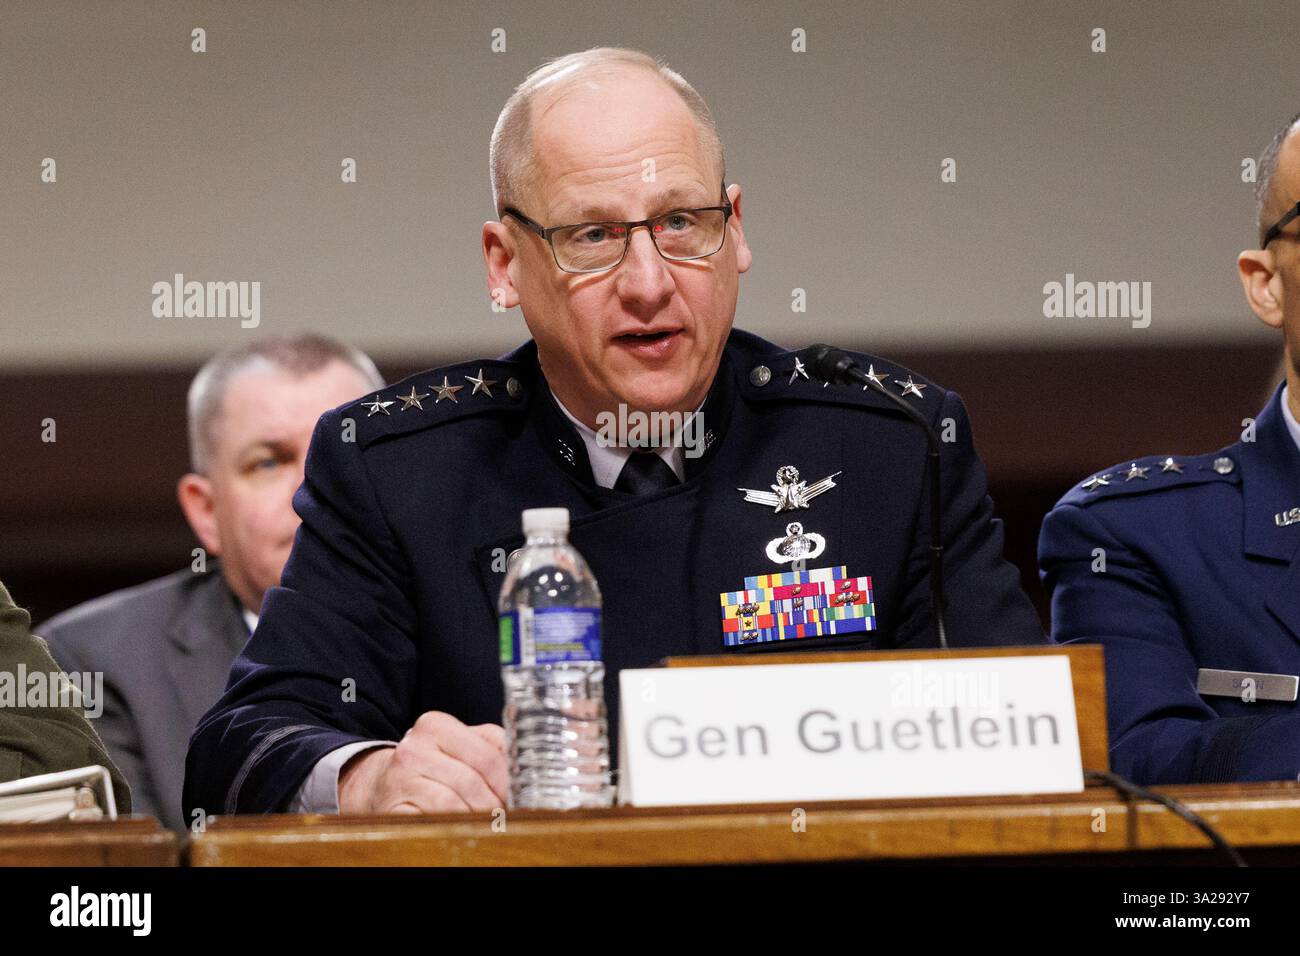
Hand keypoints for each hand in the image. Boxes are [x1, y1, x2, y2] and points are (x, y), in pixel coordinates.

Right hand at [338, 711, 507, 813]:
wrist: (380, 784)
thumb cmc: (430, 765)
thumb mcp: (460, 745)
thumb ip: (493, 747)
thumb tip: (526, 770)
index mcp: (435, 725)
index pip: (487, 755)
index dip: (507, 781)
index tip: (519, 797)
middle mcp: (414, 747)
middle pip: (472, 781)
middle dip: (494, 803)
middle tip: (506, 816)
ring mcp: (400, 778)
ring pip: (454, 804)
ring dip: (475, 819)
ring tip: (485, 825)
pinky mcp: (392, 808)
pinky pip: (432, 822)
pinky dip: (451, 828)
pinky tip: (460, 828)